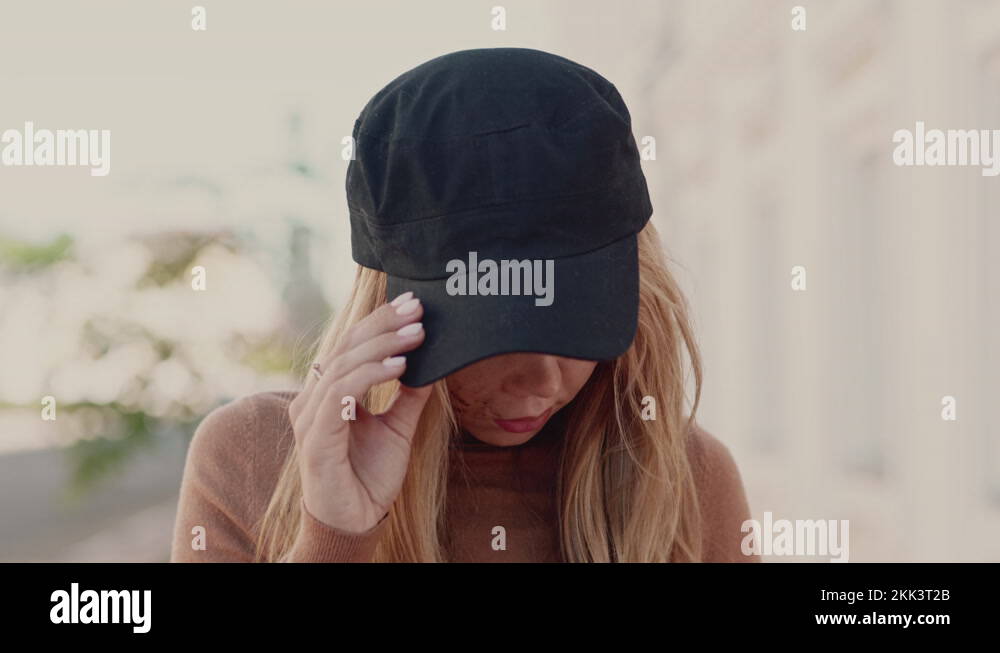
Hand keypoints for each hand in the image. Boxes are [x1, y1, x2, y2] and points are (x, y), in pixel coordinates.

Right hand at [288, 292, 431, 533]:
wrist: (356, 521)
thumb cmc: (370, 476)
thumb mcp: (398, 429)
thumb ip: (409, 397)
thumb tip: (431, 364)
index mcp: (328, 393)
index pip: (352, 344)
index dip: (381, 322)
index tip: (414, 305)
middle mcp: (314, 400)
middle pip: (346, 347)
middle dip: (384, 325)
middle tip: (418, 310)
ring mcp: (311, 418)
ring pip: (344, 366)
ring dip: (383, 347)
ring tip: (417, 336)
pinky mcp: (316, 438)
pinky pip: (341, 395)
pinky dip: (370, 376)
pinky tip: (399, 367)